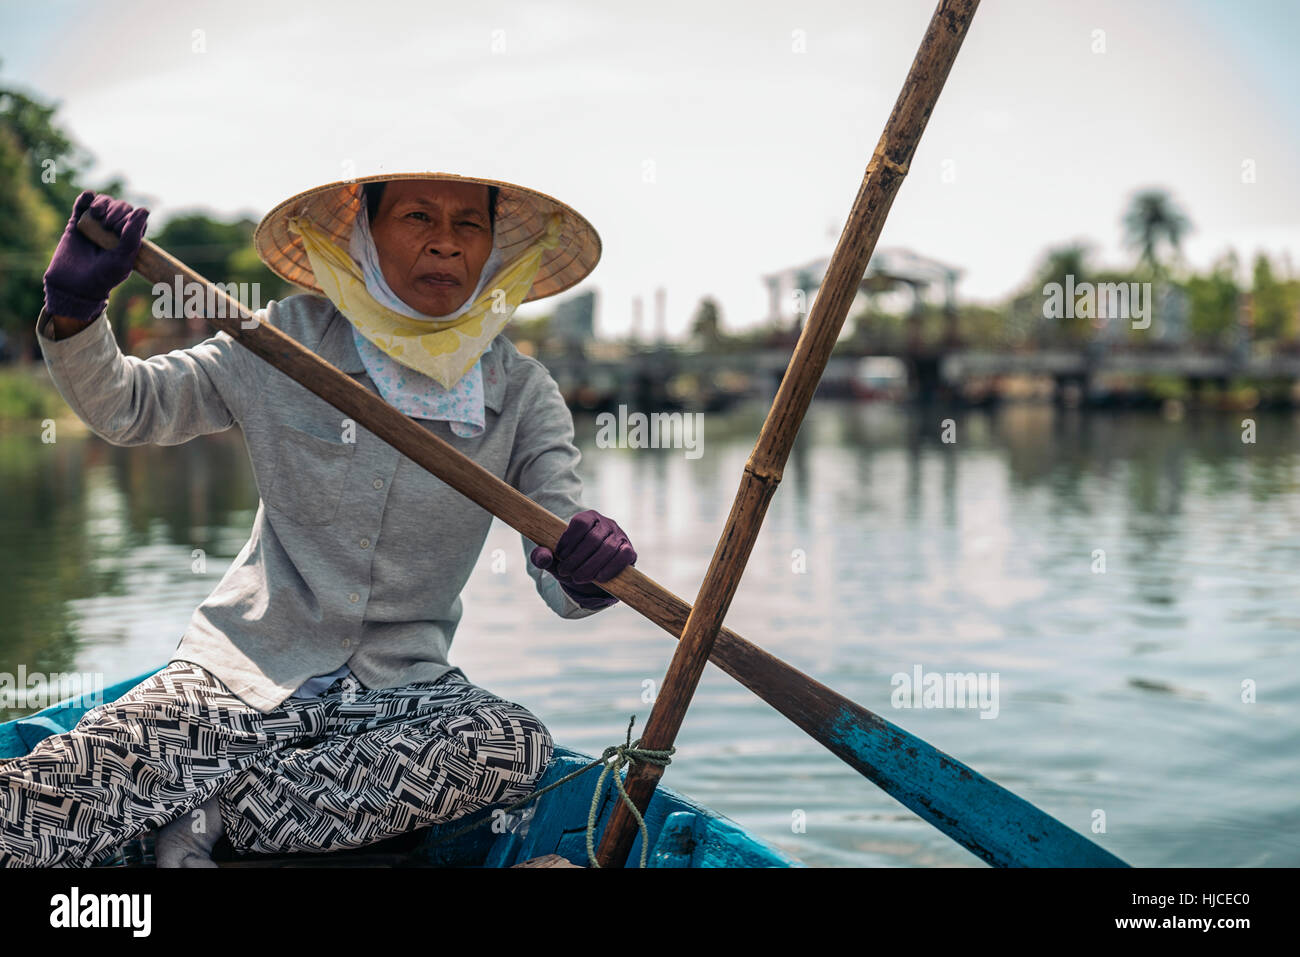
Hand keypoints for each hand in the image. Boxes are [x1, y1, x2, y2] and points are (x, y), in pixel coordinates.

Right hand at [43, 190, 148, 323]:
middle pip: (121, 207)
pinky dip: (87, 197)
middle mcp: (114, 230)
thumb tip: (143, 210)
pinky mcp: (77, 222)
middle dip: (116, 211)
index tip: (120, 231)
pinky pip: (83, 203)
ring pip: (104, 202)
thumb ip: (133, 235)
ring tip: (96, 215)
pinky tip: (89, 197)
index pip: (136, 217)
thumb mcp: (124, 258)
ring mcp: (96, 225)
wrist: (75, 284)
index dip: (130, 218)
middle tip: (108, 227)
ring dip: (103, 203)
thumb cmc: (103, 275)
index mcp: (129, 239)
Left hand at [530, 509, 636, 609]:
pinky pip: (623, 556)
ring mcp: (620, 536)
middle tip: (565, 572)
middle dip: (577, 558)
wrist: (594, 572)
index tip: (559, 556)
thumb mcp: (555, 559)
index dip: (569, 540)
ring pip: (607, 548)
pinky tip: (598, 578)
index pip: (580, 523)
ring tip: (577, 578)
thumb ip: (543, 556)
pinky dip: (610, 568)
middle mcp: (606, 523)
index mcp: (588, 517)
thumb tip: (542, 556)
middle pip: (593, 538)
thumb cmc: (572, 560)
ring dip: (590, 566)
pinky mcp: (629, 550)